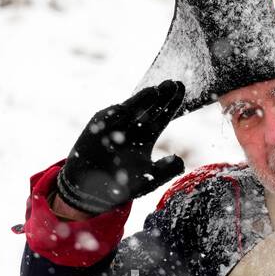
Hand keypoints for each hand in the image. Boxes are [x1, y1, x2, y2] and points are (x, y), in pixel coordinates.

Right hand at [54, 80, 186, 215]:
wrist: (92, 191)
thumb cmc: (121, 185)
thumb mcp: (148, 180)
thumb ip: (165, 171)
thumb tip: (180, 161)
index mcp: (145, 137)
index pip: (162, 117)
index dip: (171, 104)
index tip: (181, 89)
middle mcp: (131, 128)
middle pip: (149, 108)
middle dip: (160, 96)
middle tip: (173, 83)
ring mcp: (114, 126)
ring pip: (130, 109)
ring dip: (140, 100)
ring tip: (154, 91)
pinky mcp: (96, 129)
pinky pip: (106, 119)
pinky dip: (114, 115)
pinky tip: (124, 109)